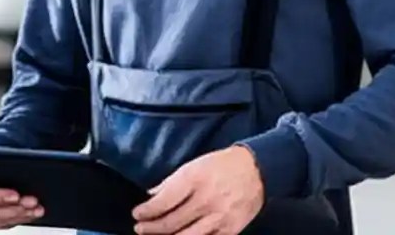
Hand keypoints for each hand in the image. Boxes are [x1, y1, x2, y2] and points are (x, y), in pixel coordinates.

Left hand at [131, 146, 264, 234]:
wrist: (257, 170)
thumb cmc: (221, 165)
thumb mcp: (193, 165)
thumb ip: (171, 182)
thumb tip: (151, 195)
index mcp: (193, 180)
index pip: (162, 202)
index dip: (146, 211)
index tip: (137, 214)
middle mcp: (205, 200)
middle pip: (171, 222)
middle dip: (151, 228)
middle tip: (141, 228)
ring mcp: (219, 217)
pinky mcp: (231, 229)